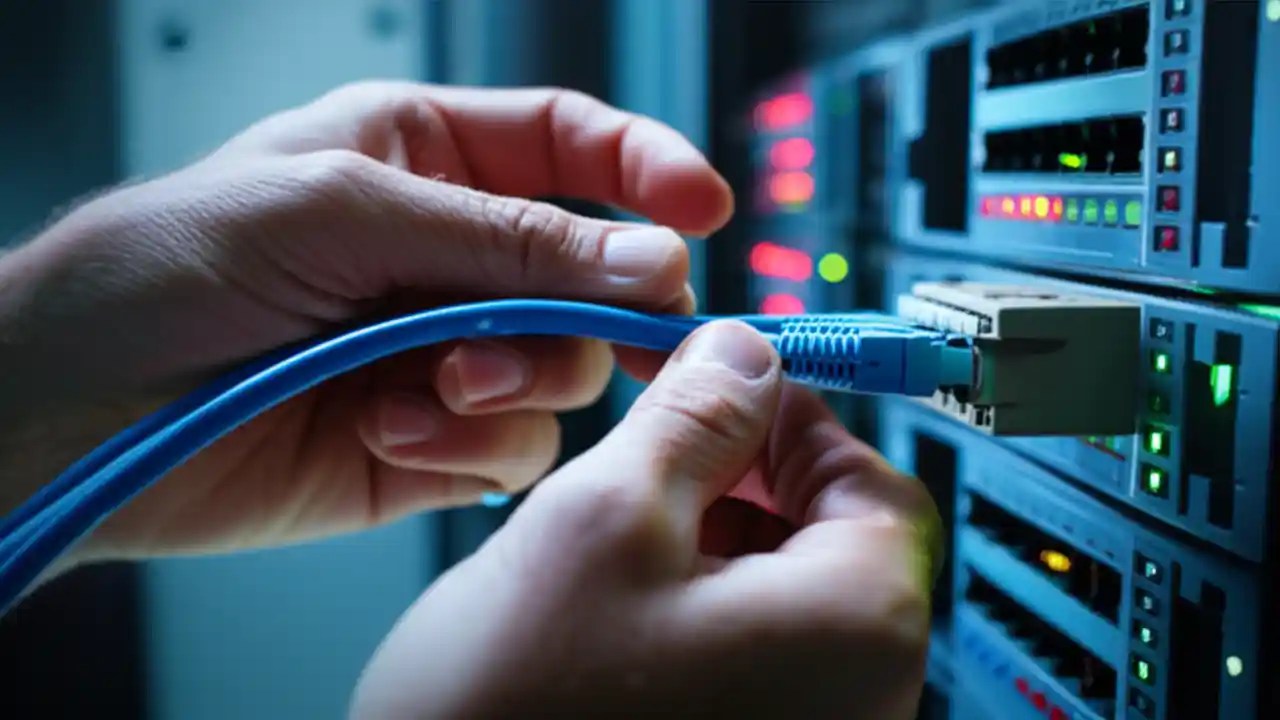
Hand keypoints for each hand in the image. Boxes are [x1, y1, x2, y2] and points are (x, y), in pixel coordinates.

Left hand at [0, 81, 731, 561]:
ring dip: (514, 381)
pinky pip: (513, 448)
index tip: (703, 210)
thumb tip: (651, 263)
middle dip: (585, 306)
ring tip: (431, 387)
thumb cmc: (171, 267)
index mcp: (424, 160)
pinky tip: (391, 431)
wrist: (79, 412)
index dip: (645, 172)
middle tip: (568, 331)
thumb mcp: (345, 210)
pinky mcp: (431, 443)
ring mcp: (443, 353)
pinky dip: (469, 446)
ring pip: (564, 371)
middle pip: (589, 276)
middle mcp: (447, 257)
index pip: (570, 149)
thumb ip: (508, 243)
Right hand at [351, 322, 940, 719]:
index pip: (872, 478)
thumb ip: (692, 416)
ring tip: (609, 543)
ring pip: (778, 599)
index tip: (718, 385)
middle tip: (650, 452)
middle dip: (739, 478)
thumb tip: (741, 356)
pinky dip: (689, 612)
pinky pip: (746, 661)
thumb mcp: (601, 520)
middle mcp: (856, 701)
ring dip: (704, 544)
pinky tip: (610, 612)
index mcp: (857, 631)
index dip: (789, 415)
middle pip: (829, 540)